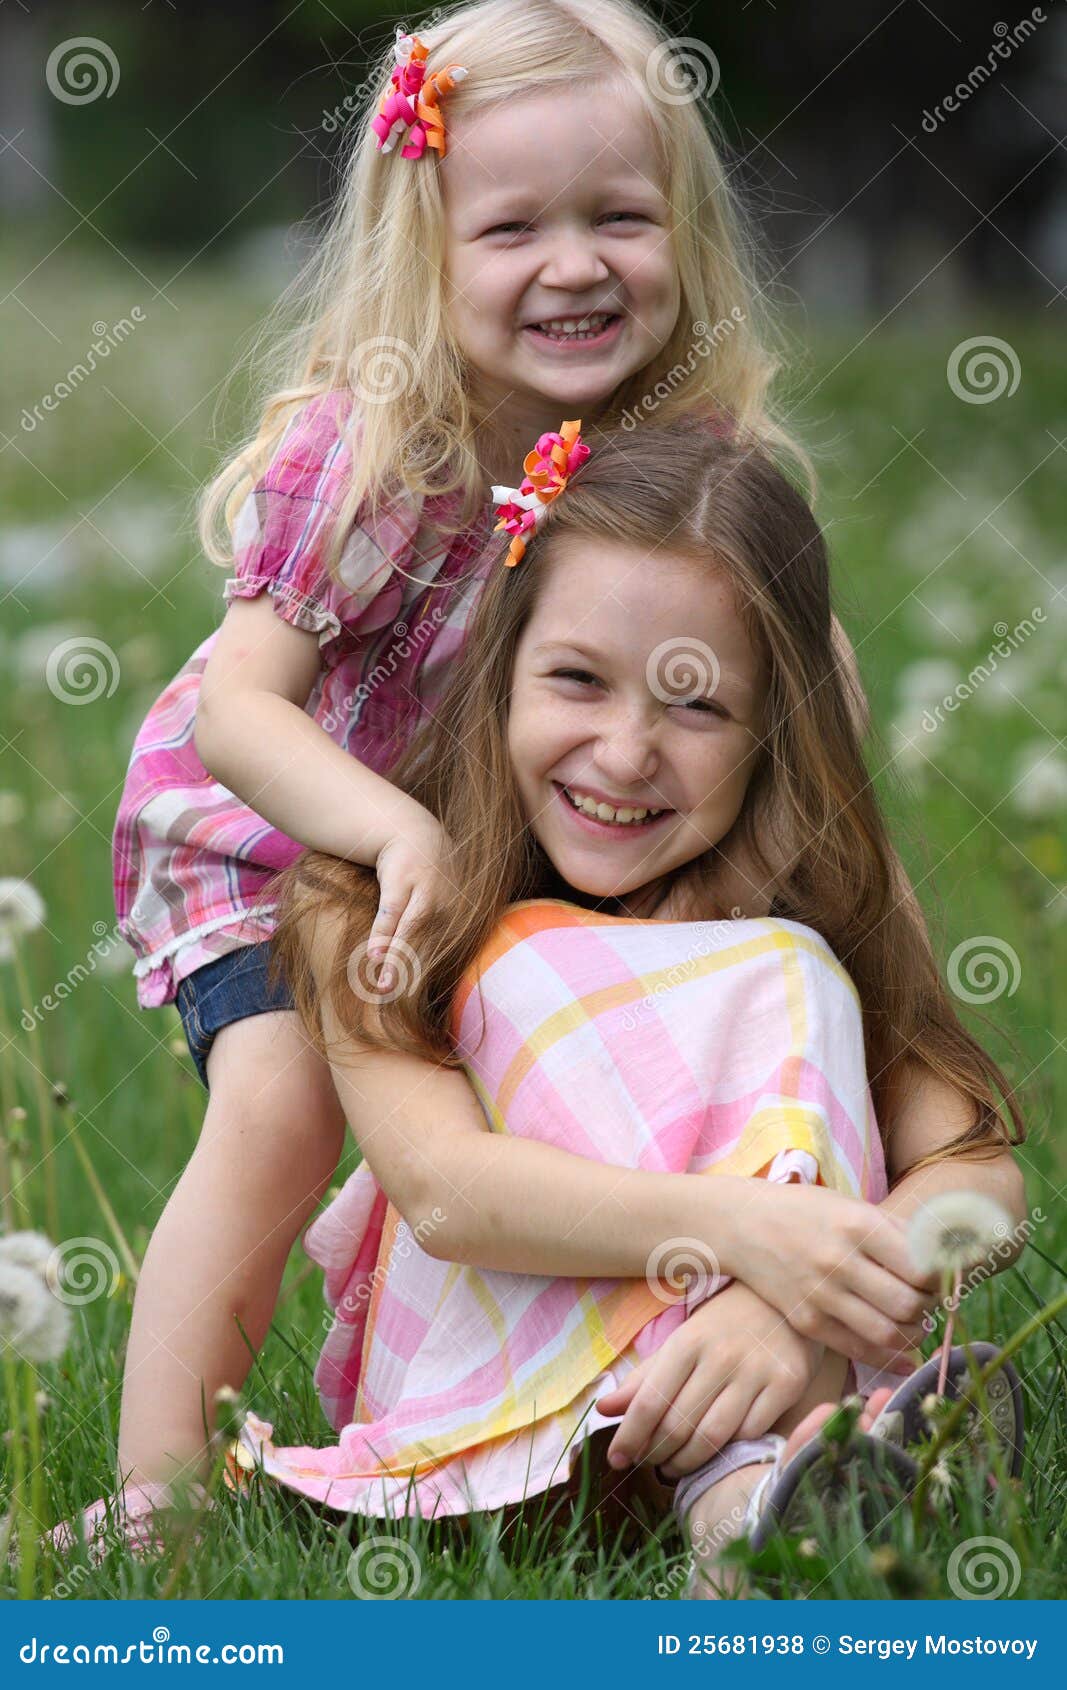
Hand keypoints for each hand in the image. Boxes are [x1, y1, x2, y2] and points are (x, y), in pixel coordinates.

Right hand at [370, 810, 453, 992]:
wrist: (412, 830)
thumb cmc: (427, 874)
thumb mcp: (445, 898)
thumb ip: (446, 929)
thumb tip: (444, 968)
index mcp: (460, 913)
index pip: (452, 952)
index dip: (441, 979)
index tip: (430, 1007)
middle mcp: (448, 903)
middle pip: (433, 947)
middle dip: (418, 977)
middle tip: (405, 1008)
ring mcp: (425, 890)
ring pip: (411, 932)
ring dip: (397, 960)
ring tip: (386, 988)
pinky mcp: (401, 881)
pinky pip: (391, 913)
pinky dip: (382, 935)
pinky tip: (374, 956)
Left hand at [595, 1282, 822, 1476]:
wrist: (785, 1297)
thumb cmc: (724, 1325)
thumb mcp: (682, 1341)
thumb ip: (644, 1378)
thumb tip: (603, 1409)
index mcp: (687, 1341)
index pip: (650, 1402)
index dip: (630, 1437)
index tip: (616, 1461)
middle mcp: (722, 1355)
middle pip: (679, 1425)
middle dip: (657, 1454)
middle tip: (650, 1463)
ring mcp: (758, 1371)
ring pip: (714, 1437)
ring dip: (688, 1462)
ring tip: (676, 1466)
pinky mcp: (789, 1384)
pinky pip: (752, 1434)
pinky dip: (730, 1449)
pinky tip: (718, 1450)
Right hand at [730, 1181, 938, 1372]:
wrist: (742, 1224)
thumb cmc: (806, 1211)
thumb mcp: (852, 1206)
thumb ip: (897, 1233)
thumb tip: (946, 1261)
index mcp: (859, 1225)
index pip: (922, 1268)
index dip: (941, 1279)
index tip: (941, 1278)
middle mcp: (840, 1260)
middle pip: (909, 1305)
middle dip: (929, 1309)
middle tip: (929, 1302)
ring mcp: (821, 1294)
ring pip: (888, 1333)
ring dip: (912, 1334)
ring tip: (913, 1322)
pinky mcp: (806, 1320)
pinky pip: (858, 1349)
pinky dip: (888, 1356)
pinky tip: (900, 1351)